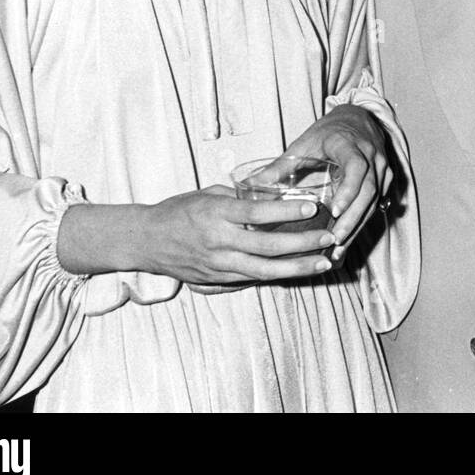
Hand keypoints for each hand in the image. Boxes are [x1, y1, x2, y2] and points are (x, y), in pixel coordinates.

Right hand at [141, 185, 338, 284]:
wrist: (145, 241)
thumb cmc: (178, 211)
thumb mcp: (207, 194)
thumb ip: (239, 198)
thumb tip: (273, 195)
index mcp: (216, 214)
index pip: (256, 213)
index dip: (286, 210)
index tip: (311, 206)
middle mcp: (218, 241)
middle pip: (267, 246)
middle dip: (302, 243)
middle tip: (329, 238)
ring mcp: (218, 265)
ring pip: (264, 270)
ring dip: (297, 267)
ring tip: (324, 262)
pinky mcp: (217, 280)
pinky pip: (252, 278)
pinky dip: (278, 275)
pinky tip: (299, 272)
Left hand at [281, 104, 391, 260]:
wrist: (358, 118)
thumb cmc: (328, 132)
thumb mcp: (303, 143)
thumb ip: (279, 166)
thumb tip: (249, 186)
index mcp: (350, 144)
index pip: (356, 167)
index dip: (348, 190)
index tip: (336, 210)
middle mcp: (371, 156)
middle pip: (369, 190)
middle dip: (353, 216)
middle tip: (335, 239)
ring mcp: (382, 168)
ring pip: (375, 200)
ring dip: (358, 225)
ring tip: (339, 248)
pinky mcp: (385, 179)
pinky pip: (377, 204)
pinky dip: (362, 223)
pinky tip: (347, 241)